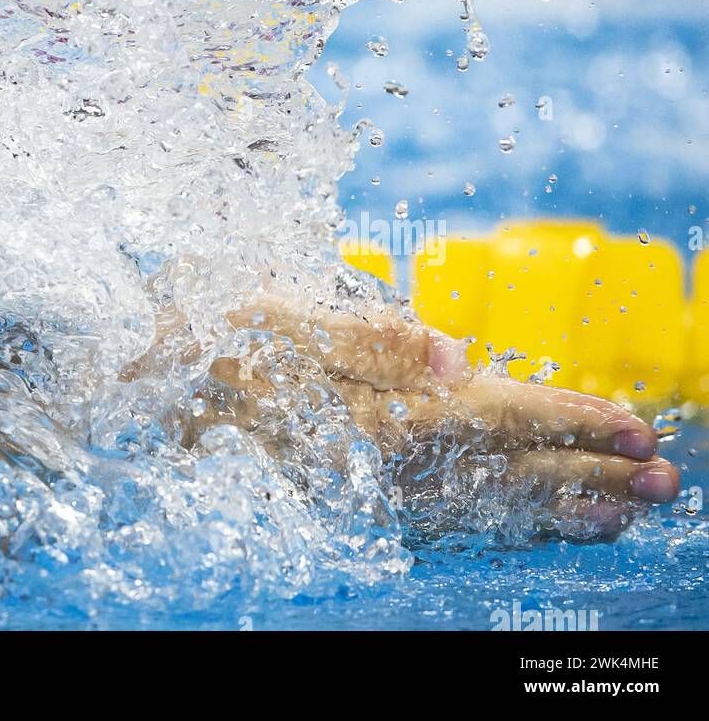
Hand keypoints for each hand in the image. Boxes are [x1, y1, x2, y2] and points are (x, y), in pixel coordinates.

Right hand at [216, 301, 678, 541]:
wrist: (182, 381)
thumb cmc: (241, 332)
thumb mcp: (294, 315)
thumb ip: (376, 338)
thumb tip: (456, 357)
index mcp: (379, 414)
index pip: (497, 418)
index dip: (571, 421)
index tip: (637, 426)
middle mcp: (388, 467)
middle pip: (508, 472)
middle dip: (590, 473)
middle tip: (664, 482)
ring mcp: (380, 495)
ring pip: (489, 507)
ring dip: (563, 509)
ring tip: (626, 514)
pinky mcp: (370, 508)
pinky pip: (455, 524)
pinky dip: (509, 528)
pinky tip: (542, 526)